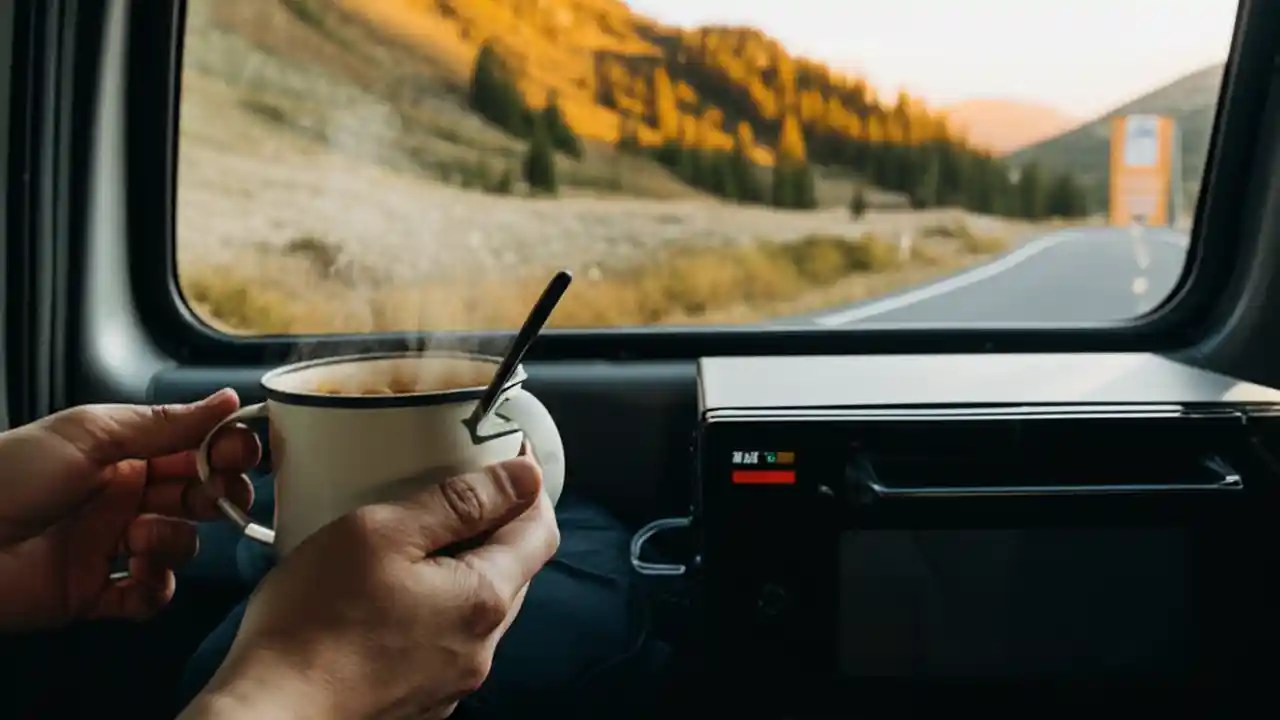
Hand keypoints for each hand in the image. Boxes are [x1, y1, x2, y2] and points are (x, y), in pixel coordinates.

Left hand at [0, 389, 258, 629]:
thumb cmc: (8, 474)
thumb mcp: (90, 434)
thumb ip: (164, 423)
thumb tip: (224, 401)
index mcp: (123, 454)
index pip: (194, 450)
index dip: (224, 451)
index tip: (240, 452)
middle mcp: (123, 498)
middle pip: (198, 498)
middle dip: (214, 496)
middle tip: (212, 494)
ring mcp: (110, 546)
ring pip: (180, 546)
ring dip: (174, 541)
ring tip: (139, 537)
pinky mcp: (94, 592)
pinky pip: (147, 596)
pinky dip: (152, 589)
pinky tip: (133, 573)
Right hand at [183, 455, 559, 719]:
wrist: (270, 714)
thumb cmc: (314, 621)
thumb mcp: (383, 533)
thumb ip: (459, 500)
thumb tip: (525, 475)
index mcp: (483, 599)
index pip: (540, 532)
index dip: (529, 489)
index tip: (508, 456)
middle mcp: (481, 647)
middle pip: (513, 570)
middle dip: (498, 526)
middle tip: (458, 488)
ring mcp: (453, 680)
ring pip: (478, 608)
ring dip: (463, 569)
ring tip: (418, 539)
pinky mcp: (422, 699)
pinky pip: (446, 641)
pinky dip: (434, 608)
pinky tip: (392, 595)